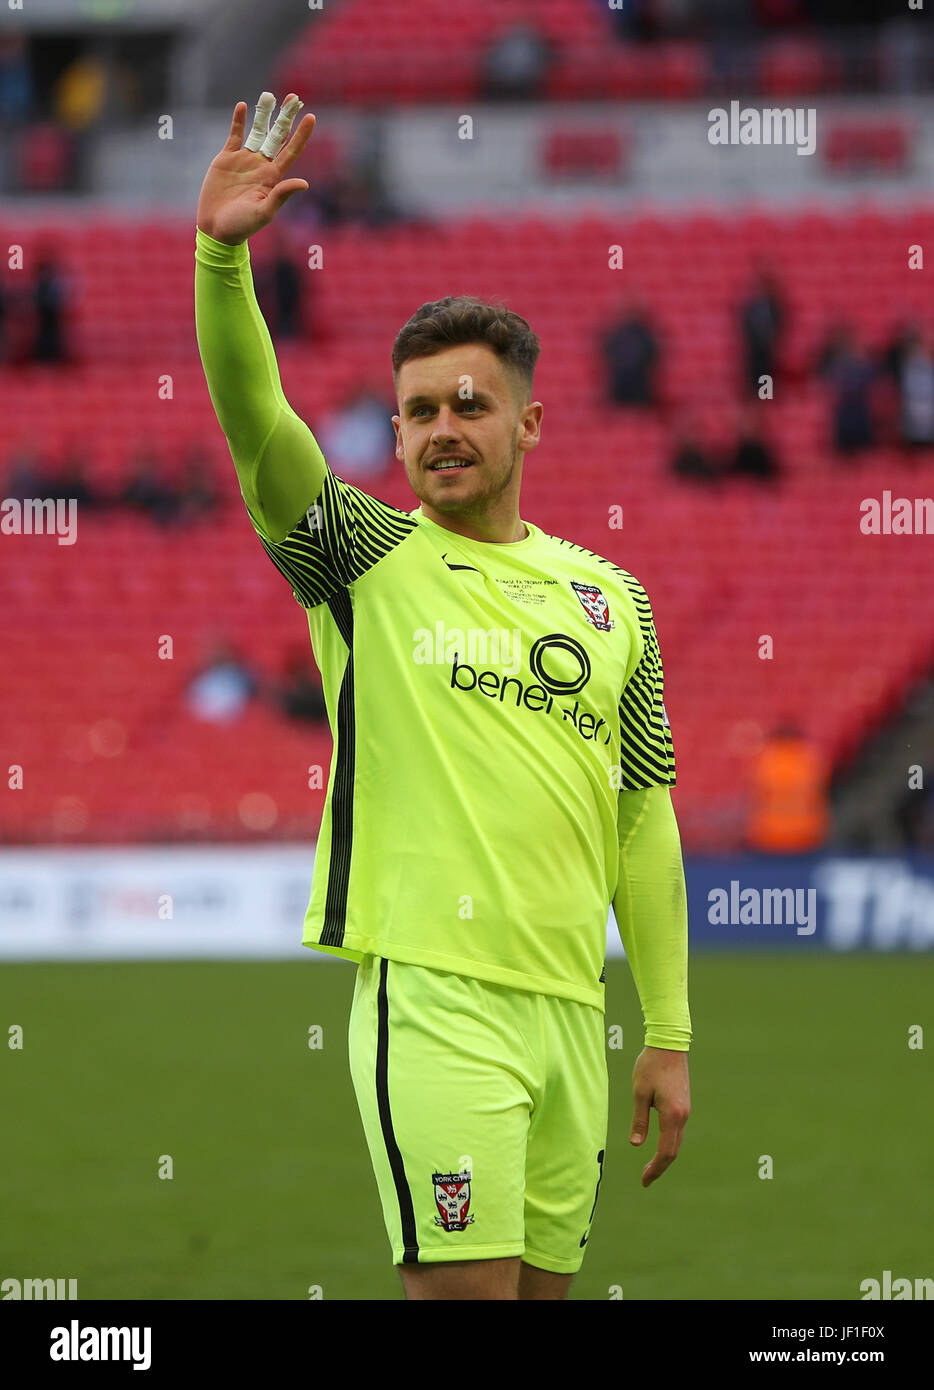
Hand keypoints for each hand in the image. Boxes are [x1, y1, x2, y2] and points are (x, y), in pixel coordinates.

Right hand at [196, 93, 315, 246]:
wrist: (216, 229)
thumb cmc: (242, 226)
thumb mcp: (264, 212)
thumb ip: (281, 195)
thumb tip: (304, 183)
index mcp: (273, 177)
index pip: (291, 151)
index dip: (301, 134)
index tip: (311, 116)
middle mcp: (261, 165)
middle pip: (277, 136)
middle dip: (286, 117)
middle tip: (294, 97)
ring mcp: (244, 160)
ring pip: (257, 131)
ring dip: (263, 114)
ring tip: (269, 96)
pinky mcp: (226, 159)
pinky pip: (234, 135)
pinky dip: (238, 121)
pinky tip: (243, 106)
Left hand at [629, 1046, 689, 1186]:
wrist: (669, 1044)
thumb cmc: (651, 1066)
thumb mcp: (639, 1093)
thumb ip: (639, 1120)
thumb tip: (636, 1145)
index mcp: (672, 1115)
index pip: (665, 1152)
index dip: (655, 1169)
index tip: (644, 1180)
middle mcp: (683, 1116)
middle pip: (674, 1150)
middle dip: (660, 1167)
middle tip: (645, 1179)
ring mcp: (686, 1110)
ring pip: (677, 1141)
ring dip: (665, 1156)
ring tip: (650, 1166)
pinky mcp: (684, 1104)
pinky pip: (678, 1130)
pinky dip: (669, 1143)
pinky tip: (659, 1145)